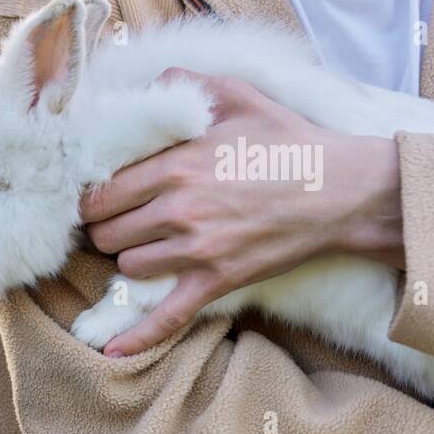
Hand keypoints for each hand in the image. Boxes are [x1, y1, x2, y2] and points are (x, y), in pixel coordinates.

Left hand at [79, 68, 403, 356]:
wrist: (343, 190)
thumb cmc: (288, 141)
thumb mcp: (237, 96)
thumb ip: (183, 84)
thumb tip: (145, 82)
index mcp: (174, 165)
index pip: (99, 191)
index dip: (89, 197)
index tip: (94, 196)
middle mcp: (177, 208)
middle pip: (105, 231)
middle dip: (104, 228)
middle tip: (117, 222)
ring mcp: (196, 248)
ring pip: (127, 266)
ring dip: (129, 258)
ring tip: (144, 245)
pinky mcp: (217, 280)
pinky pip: (168, 316)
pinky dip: (139, 336)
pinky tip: (114, 352)